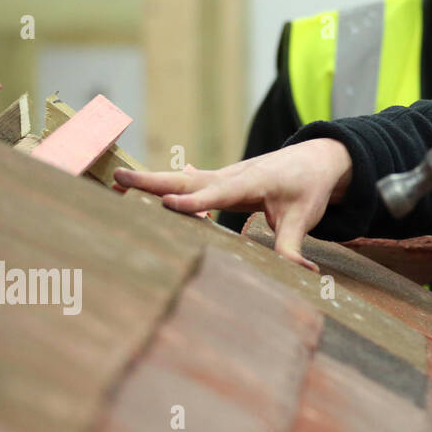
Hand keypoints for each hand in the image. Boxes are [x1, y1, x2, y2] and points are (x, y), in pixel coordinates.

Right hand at [112, 138, 352, 271]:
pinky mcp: (218, 182)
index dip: (193, 201)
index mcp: (252, 181)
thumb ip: (293, 246)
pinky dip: (161, 184)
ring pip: (181, 178)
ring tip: (115, 182)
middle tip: (118, 178)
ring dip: (149, 181)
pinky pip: (185, 183)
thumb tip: (301, 272)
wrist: (315, 159)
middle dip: (153, 181)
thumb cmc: (308, 186)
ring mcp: (222, 177)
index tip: (166, 203)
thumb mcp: (304, 217)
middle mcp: (231, 175)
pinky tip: (136, 185)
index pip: (218, 194)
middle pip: (187, 179)